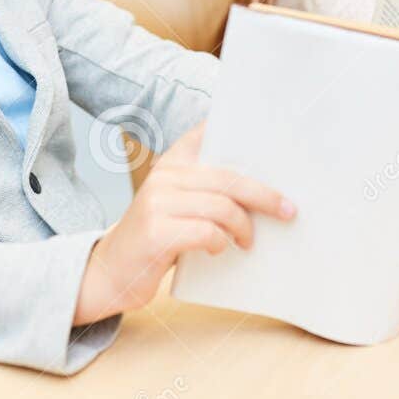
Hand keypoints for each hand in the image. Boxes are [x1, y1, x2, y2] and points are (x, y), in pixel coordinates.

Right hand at [73, 123, 291, 324]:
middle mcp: (164, 175)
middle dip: (264, 195)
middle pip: (229, 177)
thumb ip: (208, 189)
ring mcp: (158, 202)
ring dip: (243, 227)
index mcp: (173, 162)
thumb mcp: (176, 204)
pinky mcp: (156, 232)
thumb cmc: (156, 238)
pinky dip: (220, 243)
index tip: (271, 129)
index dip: (238, 126)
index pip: (206, 132)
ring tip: (246, 241)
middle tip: (287, 211)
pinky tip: (217, 250)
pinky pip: (206, 232)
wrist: (110, 271)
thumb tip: (265, 190)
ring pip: (222, 206)